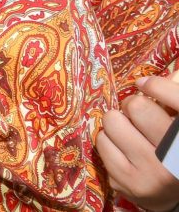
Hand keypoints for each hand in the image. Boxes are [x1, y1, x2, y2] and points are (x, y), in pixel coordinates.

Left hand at [97, 74, 178, 211]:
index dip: (156, 86)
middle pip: (135, 106)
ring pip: (112, 123)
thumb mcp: (178, 126)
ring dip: (118, 126)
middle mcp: (174, 158)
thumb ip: (174, 98)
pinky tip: (123, 152)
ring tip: (131, 136)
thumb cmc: (175, 151)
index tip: (145, 85)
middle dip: (133, 107)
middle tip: (138, 116)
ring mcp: (150, 173)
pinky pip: (101, 144)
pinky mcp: (126, 182)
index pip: (175, 98)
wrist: (174, 196)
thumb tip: (165, 75)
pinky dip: (109, 143)